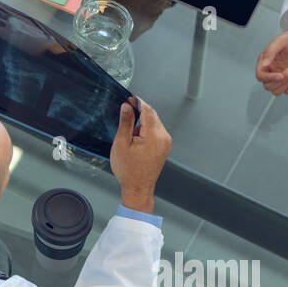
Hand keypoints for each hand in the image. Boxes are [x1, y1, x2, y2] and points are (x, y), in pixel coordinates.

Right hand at [110, 97, 170, 213]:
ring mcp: (165, 142)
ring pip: (153, 122)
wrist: (138, 188)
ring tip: (129, 134)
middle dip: (139, 111)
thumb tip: (127, 107)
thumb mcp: (121, 144)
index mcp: (154, 135)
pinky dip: (146, 129)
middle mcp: (163, 137)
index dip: (137, 102)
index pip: (147, 110)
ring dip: (142, 121)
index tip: (129, 99)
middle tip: (125, 112)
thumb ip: (126, 122)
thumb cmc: (129, 171)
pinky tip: (136, 139)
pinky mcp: (164, 146)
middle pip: (152, 115)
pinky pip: (155, 131)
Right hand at [256, 28, 287, 95]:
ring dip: (286, 85)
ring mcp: (280, 76)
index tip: (280, 75)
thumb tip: (263, 64)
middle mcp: (270, 70)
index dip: (269, 78)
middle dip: (280, 81)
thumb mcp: (281, 41)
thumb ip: (270, 52)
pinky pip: (287, 91)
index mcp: (264, 61)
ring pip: (276, 91)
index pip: (260, 75)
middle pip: (268, 86)